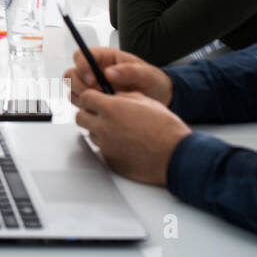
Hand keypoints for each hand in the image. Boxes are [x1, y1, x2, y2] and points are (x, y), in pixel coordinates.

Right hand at [65, 46, 172, 105]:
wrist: (159, 99)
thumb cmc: (153, 82)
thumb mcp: (147, 74)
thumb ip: (130, 71)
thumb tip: (109, 73)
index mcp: (104, 58)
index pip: (81, 56)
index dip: (82, 66)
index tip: (92, 80)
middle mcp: (94, 71)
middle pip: (71, 74)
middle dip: (80, 86)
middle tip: (96, 95)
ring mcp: (93, 87)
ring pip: (72, 90)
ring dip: (82, 98)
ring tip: (101, 104)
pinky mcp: (94, 101)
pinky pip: (81, 104)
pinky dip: (87, 108)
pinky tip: (103, 111)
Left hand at [73, 89, 190, 185]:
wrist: (176, 155)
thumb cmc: (165, 129)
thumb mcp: (145, 101)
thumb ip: (122, 97)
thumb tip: (112, 96)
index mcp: (110, 108)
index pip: (84, 97)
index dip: (91, 97)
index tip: (96, 99)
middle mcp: (103, 127)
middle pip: (80, 116)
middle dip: (89, 113)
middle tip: (103, 114)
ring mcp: (105, 145)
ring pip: (90, 134)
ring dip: (99, 130)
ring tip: (119, 130)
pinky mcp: (110, 160)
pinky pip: (102, 149)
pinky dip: (109, 145)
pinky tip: (125, 143)